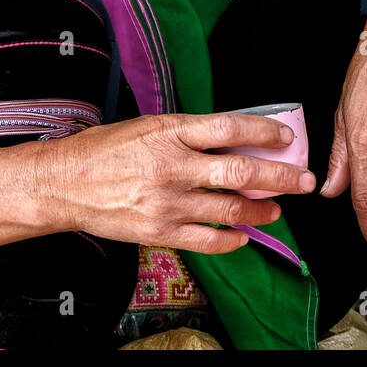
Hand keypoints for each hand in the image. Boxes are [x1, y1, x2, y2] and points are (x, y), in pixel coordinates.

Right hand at [44, 111, 314, 254]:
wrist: (63, 183)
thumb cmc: (104, 150)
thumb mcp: (148, 126)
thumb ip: (189, 133)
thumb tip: (233, 140)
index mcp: (170, 131)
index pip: (231, 127)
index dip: (265, 131)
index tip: (286, 137)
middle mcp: (173, 166)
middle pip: (242, 171)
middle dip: (281, 177)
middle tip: (303, 180)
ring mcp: (168, 202)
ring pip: (231, 210)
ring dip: (262, 211)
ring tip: (276, 209)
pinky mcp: (160, 231)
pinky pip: (208, 240)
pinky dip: (233, 239)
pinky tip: (243, 235)